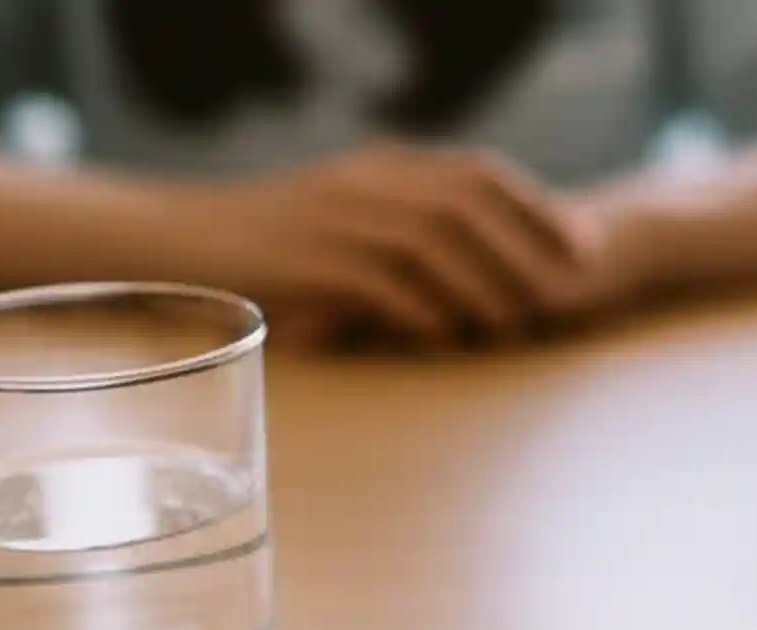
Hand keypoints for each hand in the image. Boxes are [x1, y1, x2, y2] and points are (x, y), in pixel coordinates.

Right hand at [184, 144, 593, 345]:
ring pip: (434, 239)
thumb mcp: (341, 218)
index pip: (478, 173)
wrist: (179, 242)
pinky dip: (423, 307)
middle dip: (528, 244)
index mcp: (381, 168)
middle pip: (469, 202)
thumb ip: (401, 229)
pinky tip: (449, 334)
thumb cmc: (267, 244)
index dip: (536, 207)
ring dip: (484, 281)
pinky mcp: (309, 261)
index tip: (577, 244)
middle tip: (567, 288)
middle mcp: (368, 183)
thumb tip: (468, 272)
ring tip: (517, 323)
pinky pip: (383, 280)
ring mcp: (338, 218)